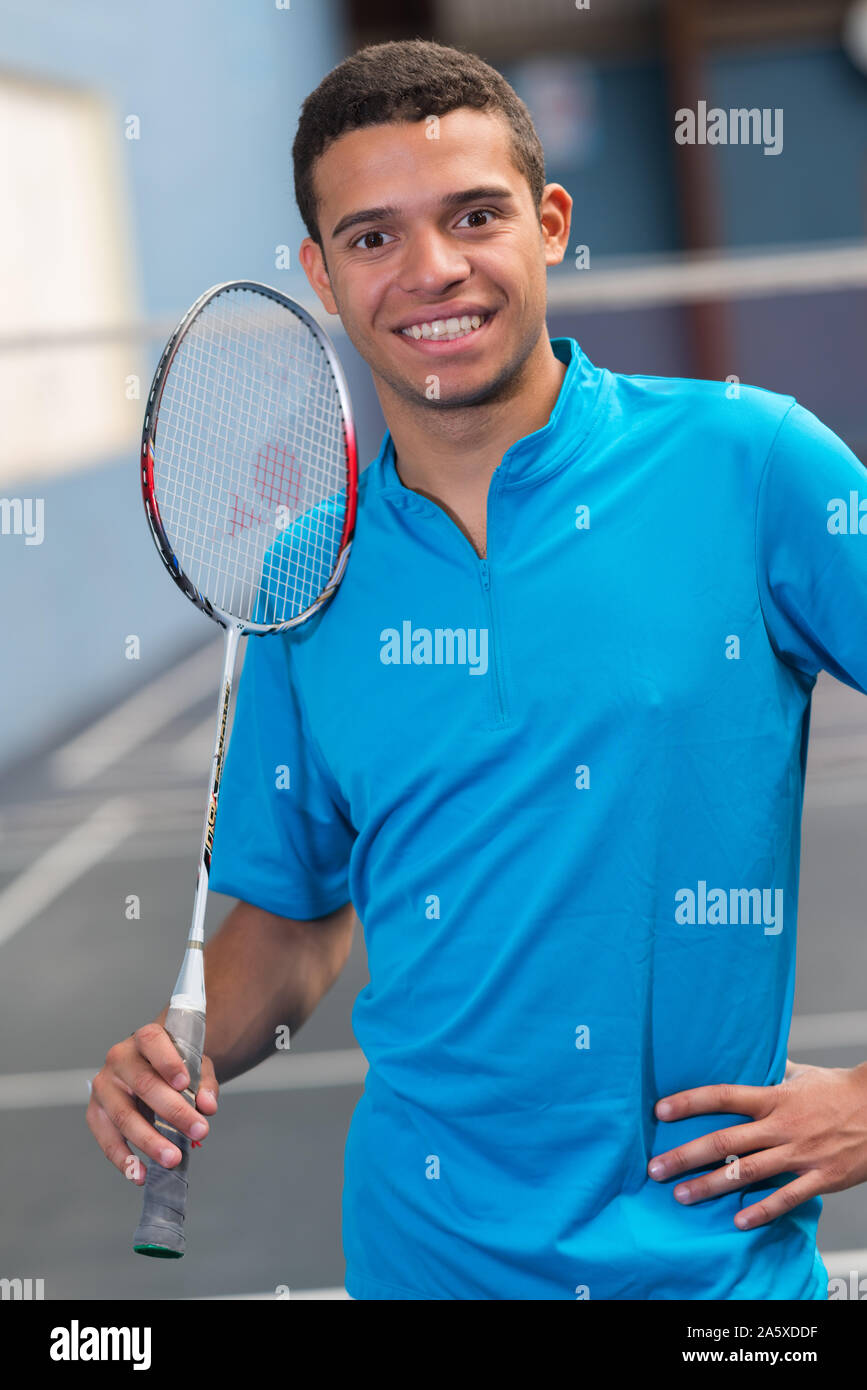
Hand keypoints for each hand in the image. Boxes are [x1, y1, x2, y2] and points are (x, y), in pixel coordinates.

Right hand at [87, 1022, 218, 1183]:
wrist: (151, 1069)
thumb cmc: (173, 1066)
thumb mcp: (194, 1066)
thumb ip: (204, 1084)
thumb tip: (207, 1107)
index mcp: (145, 1038)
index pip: (153, 1042)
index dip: (168, 1062)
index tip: (185, 1084)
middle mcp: (119, 1059)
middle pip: (144, 1084)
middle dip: (173, 1111)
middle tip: (198, 1131)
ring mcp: (103, 1086)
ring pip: (124, 1116)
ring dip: (150, 1141)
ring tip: (173, 1159)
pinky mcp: (94, 1113)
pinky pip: (107, 1140)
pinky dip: (125, 1160)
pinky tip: (141, 1174)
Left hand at [647, 1059, 866, 1228]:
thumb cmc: (840, 1090)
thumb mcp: (803, 1074)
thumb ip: (773, 1071)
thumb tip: (751, 1057)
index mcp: (774, 1097)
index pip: (723, 1096)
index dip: (689, 1103)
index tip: (660, 1112)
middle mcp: (781, 1126)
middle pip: (725, 1141)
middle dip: (686, 1155)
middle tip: (655, 1168)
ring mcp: (799, 1153)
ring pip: (747, 1173)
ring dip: (711, 1186)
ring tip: (682, 1196)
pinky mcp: (820, 1177)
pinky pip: (786, 1198)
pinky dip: (761, 1211)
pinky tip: (738, 1221)